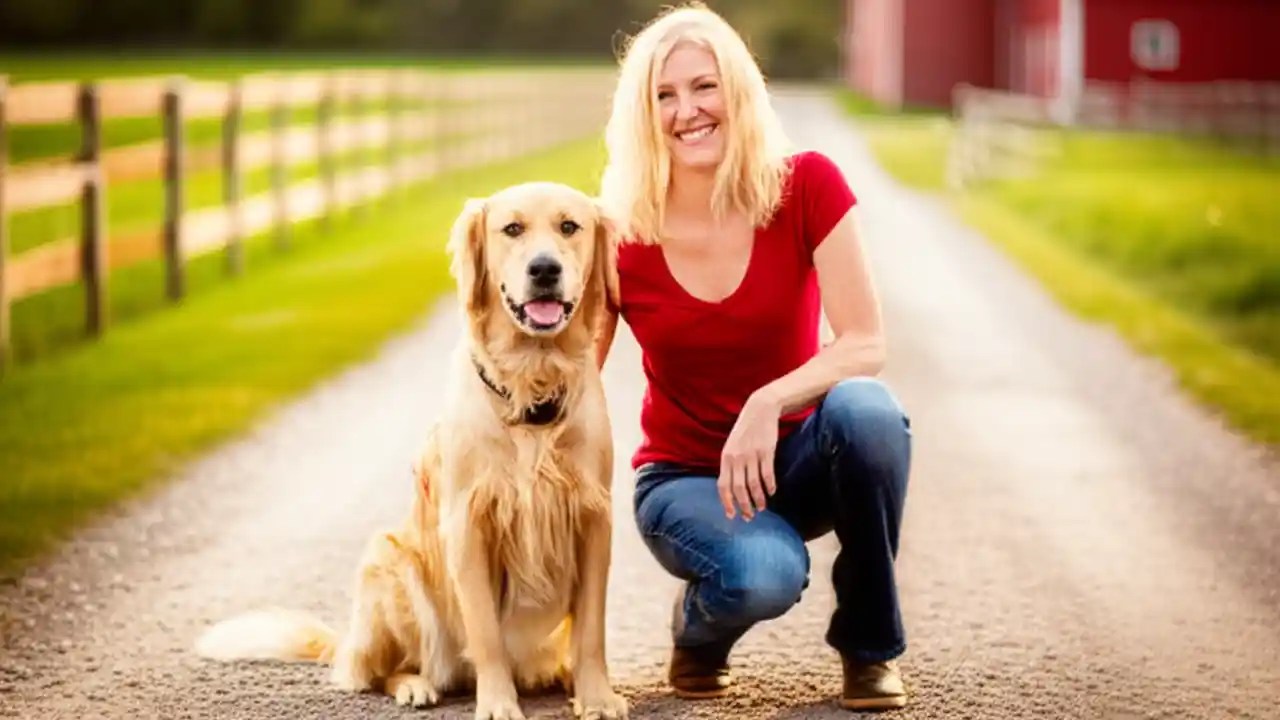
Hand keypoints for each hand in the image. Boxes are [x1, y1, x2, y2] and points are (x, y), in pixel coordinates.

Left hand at [718, 389, 781, 520]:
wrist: (760, 409)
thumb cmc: (746, 431)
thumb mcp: (732, 446)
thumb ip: (730, 465)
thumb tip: (732, 488)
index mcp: (725, 458)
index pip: (723, 485)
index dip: (727, 502)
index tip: (732, 515)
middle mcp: (736, 458)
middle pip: (738, 489)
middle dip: (744, 506)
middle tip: (749, 516)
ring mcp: (751, 455)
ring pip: (753, 485)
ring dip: (758, 499)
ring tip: (762, 508)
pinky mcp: (766, 451)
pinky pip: (767, 474)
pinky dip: (769, 486)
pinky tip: (772, 492)